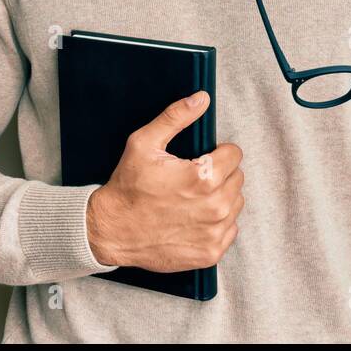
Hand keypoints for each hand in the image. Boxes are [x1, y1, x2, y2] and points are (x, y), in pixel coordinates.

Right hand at [86, 90, 243, 270]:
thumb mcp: (144, 143)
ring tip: (192, 199)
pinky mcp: (211, 252)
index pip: (235, 155)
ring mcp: (214, 231)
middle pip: (237, 178)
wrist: (112, 231)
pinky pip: (230, 229)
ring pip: (235, 203)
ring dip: (220, 198)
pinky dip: (216, 223)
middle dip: (219, 174)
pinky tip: (194, 218)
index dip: (217, 153)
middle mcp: (214, 206)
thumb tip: (201, 98)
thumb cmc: (128, 187)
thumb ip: (176, 117)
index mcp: (203, 177)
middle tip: (192, 179)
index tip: (200, 160)